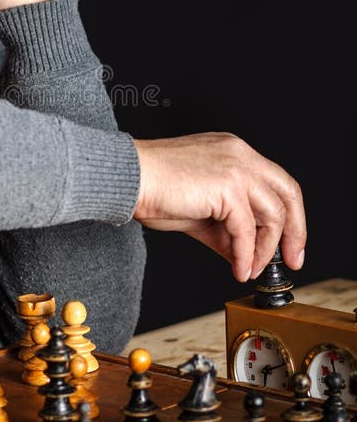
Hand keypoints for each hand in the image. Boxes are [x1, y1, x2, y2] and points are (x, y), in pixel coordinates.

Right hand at [132, 132, 305, 282]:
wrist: (128, 179)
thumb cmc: (151, 188)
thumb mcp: (198, 211)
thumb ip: (225, 229)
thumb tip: (241, 253)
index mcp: (233, 152)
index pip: (275, 183)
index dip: (287, 216)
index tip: (286, 244)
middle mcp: (240, 154)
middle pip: (288, 193)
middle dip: (294, 232)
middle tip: (292, 260)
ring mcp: (237, 167)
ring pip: (273, 213)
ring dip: (265, 249)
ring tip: (249, 269)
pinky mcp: (228, 186)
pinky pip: (247, 229)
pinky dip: (246, 254)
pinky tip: (237, 267)